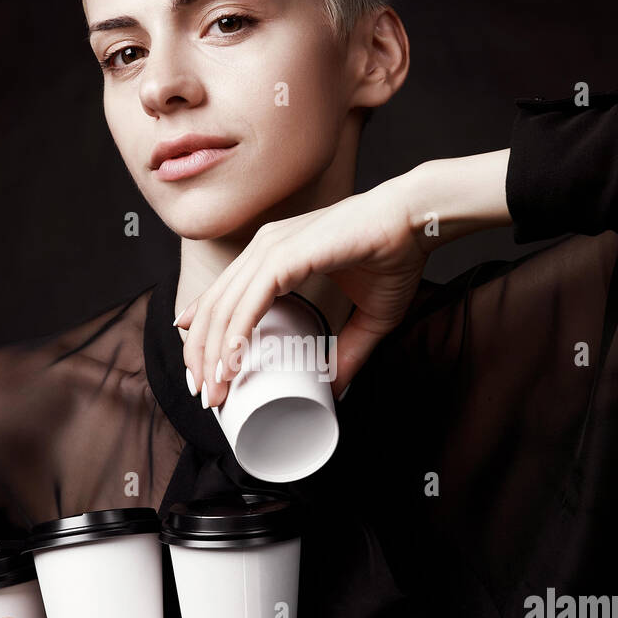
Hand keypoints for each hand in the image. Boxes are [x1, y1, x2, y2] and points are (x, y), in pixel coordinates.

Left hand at [175, 150, 510, 404]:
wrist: (417, 222)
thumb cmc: (394, 258)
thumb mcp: (368, 318)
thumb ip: (346, 351)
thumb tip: (333, 389)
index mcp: (273, 256)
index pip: (223, 299)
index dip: (206, 338)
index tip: (205, 375)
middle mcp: (264, 249)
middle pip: (213, 308)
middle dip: (200, 355)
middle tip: (204, 394)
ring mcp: (270, 249)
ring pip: (223, 308)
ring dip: (212, 354)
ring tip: (212, 391)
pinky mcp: (285, 255)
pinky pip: (248, 302)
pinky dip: (234, 336)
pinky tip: (230, 364)